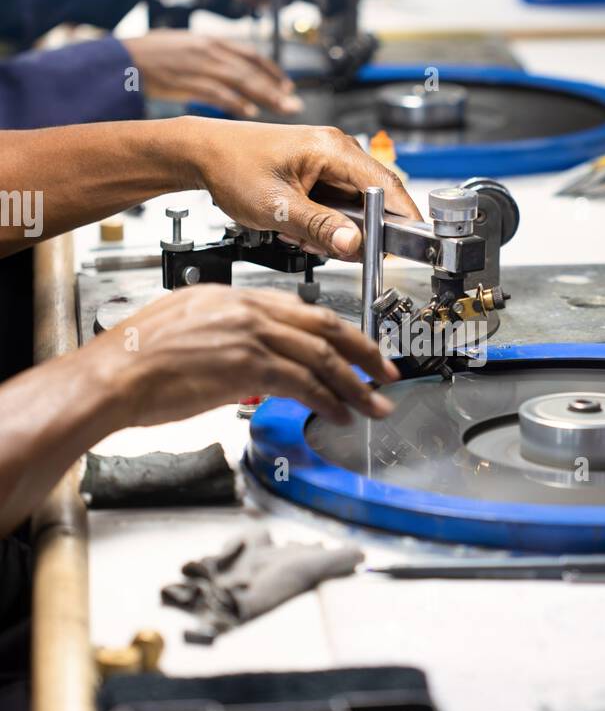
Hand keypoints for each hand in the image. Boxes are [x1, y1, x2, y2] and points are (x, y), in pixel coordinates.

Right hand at [90, 284, 399, 427]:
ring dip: (354, 385)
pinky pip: (303, 383)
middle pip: (323, 326)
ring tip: (373, 404)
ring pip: (321, 357)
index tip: (355, 346)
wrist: (113, 375)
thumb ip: (223, 334)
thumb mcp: (184, 327)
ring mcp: (249, 335)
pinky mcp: (248, 366)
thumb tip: (247, 356)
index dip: (336, 329)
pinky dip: (328, 400)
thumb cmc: (134, 360)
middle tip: (386, 371)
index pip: (299, 308)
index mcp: (231, 296)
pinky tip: (340, 414)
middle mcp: (246, 309)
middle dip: (362, 351)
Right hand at [124, 32, 302, 119]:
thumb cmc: (153, 54)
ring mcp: (199, 66)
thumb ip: (211, 57)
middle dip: (276, 87)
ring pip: (241, 81)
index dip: (272, 70)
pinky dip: (235, 103)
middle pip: (251, 70)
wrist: (124, 59)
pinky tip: (249, 113)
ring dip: (264, 96)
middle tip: (294, 102)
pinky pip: (218, 94)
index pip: (251, 54)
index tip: (287, 84)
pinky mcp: (188, 82)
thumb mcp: (187, 46)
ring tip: (283, 109)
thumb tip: (232, 73)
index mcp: (210, 40)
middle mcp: (209, 51)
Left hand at [181, 116, 420, 259]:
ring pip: (350, 207)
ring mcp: (327, 161)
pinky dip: (319, 222)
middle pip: (371, 200)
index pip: (387, 185)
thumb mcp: (277, 206)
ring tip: (297, 232)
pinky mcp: (316, 173)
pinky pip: (333, 205)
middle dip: (353, 231)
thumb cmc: (233, 166)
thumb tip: (355, 244)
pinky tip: (294, 226)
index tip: (410, 245)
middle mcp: (336, 150)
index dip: (403, 217)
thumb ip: (320, 227)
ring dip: (330, 229)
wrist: (202, 154)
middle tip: (327, 246)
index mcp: (333, 148)